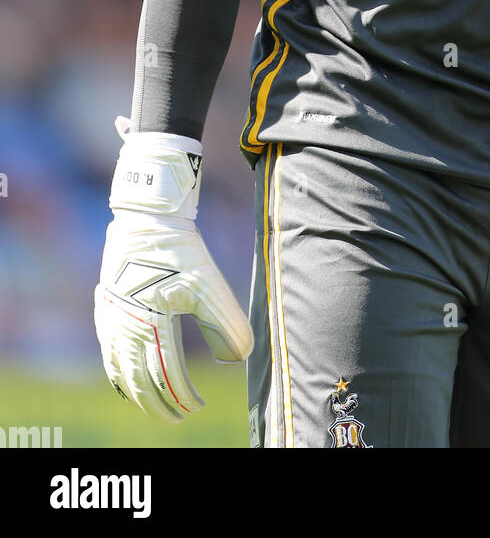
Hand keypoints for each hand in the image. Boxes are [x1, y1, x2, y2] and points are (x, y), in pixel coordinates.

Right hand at [94, 117, 253, 422]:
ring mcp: (110, 320)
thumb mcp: (208, 284)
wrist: (147, 217)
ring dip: (137, 394)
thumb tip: (237, 358)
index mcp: (149, 323)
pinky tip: (129, 380)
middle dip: (158, 405)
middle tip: (177, 419)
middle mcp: (124, 327)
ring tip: (154, 406)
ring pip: (120, 372)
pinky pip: (108, 354)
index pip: (166, 375)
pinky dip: (119, 375)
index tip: (196, 407)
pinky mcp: (105, 309)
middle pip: (139, 382)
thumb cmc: (179, 250)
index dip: (182, 396)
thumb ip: (226, 323)